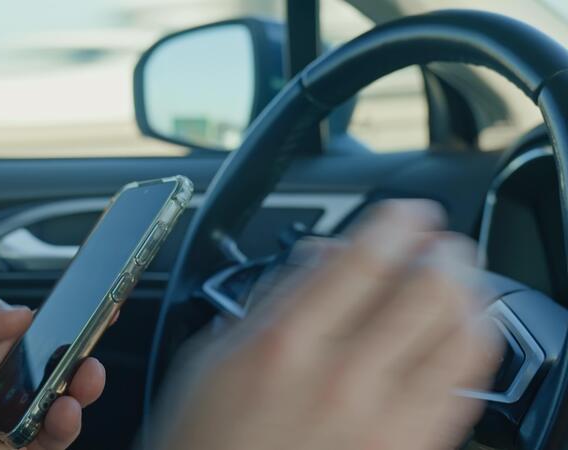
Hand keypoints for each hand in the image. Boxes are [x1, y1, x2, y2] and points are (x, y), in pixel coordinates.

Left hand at [0, 288, 105, 449]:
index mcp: (1, 353)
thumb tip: (19, 313)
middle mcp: (12, 393)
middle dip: (87, 383)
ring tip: (55, 414)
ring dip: (61, 424)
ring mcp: (7, 431)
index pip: (52, 336)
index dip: (84, 327)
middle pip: (68, 387)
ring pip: (55, 431)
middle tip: (87, 376)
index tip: (107, 313)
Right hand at [151, 200, 501, 449]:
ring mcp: (380, 418)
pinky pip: (464, 387)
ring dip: (466, 296)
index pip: (364, 259)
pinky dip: (467, 348)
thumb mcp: (212, 353)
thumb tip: (320, 258)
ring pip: (461, 336)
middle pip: (428, 288)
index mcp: (284, 342)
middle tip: (436, 244)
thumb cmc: (210, 437)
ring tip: (453, 286)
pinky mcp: (405, 447)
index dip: (399, 221)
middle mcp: (340, 376)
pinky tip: (452, 337)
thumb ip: (268, 297)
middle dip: (443, 251)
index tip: (407, 212)